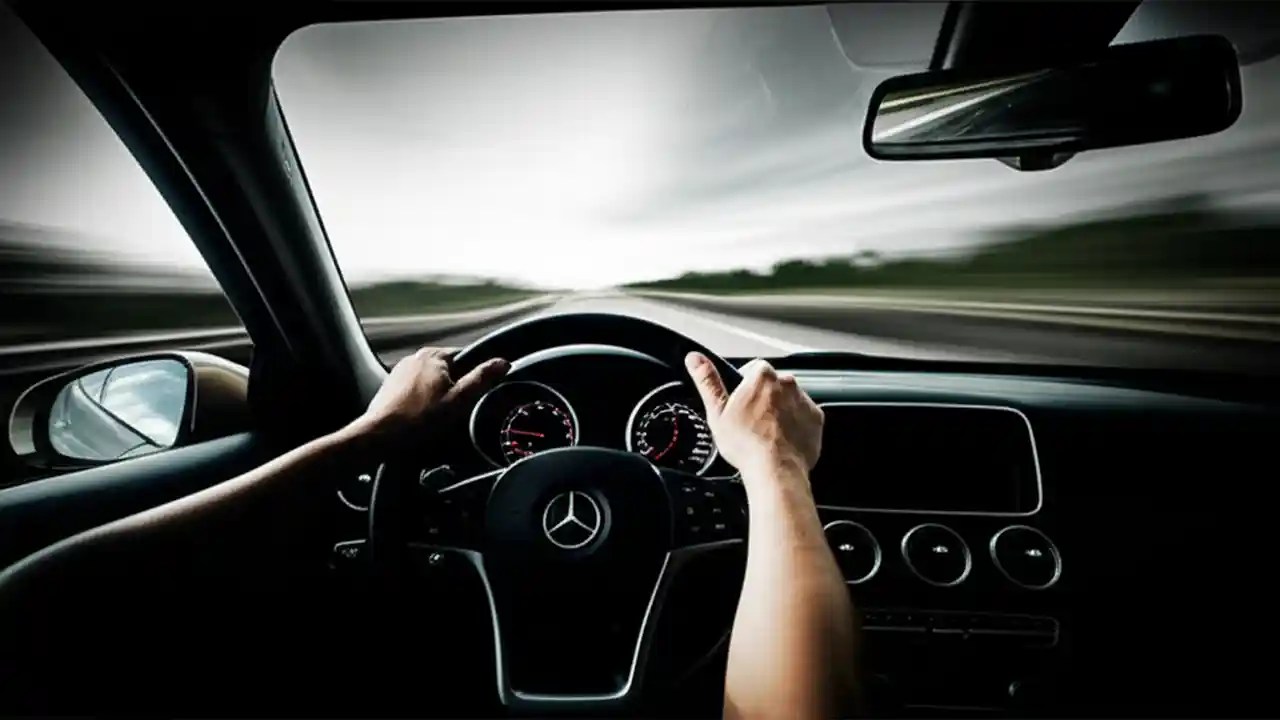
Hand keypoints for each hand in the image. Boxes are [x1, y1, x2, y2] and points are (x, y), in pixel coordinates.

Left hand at [355, 348, 508, 439]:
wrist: (380, 436)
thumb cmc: (420, 419)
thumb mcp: (459, 400)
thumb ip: (482, 378)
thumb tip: (503, 362)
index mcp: (434, 354)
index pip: (466, 358)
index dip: (472, 379)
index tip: (469, 399)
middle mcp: (416, 356)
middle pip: (449, 370)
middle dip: (453, 389)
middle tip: (451, 412)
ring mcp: (401, 370)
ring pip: (432, 381)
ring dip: (437, 396)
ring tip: (433, 417)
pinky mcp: (391, 385)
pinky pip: (416, 390)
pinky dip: (421, 401)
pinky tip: (419, 418)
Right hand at [685, 352, 822, 484]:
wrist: (776, 471)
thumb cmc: (746, 443)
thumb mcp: (717, 411)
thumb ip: (707, 381)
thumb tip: (694, 358)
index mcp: (762, 376)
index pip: (753, 369)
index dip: (744, 384)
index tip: (740, 401)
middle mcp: (787, 383)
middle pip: (772, 385)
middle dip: (763, 398)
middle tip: (751, 421)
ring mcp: (804, 401)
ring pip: (789, 400)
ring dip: (780, 410)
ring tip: (767, 433)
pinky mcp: (816, 419)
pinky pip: (804, 416)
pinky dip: (795, 424)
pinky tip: (782, 439)